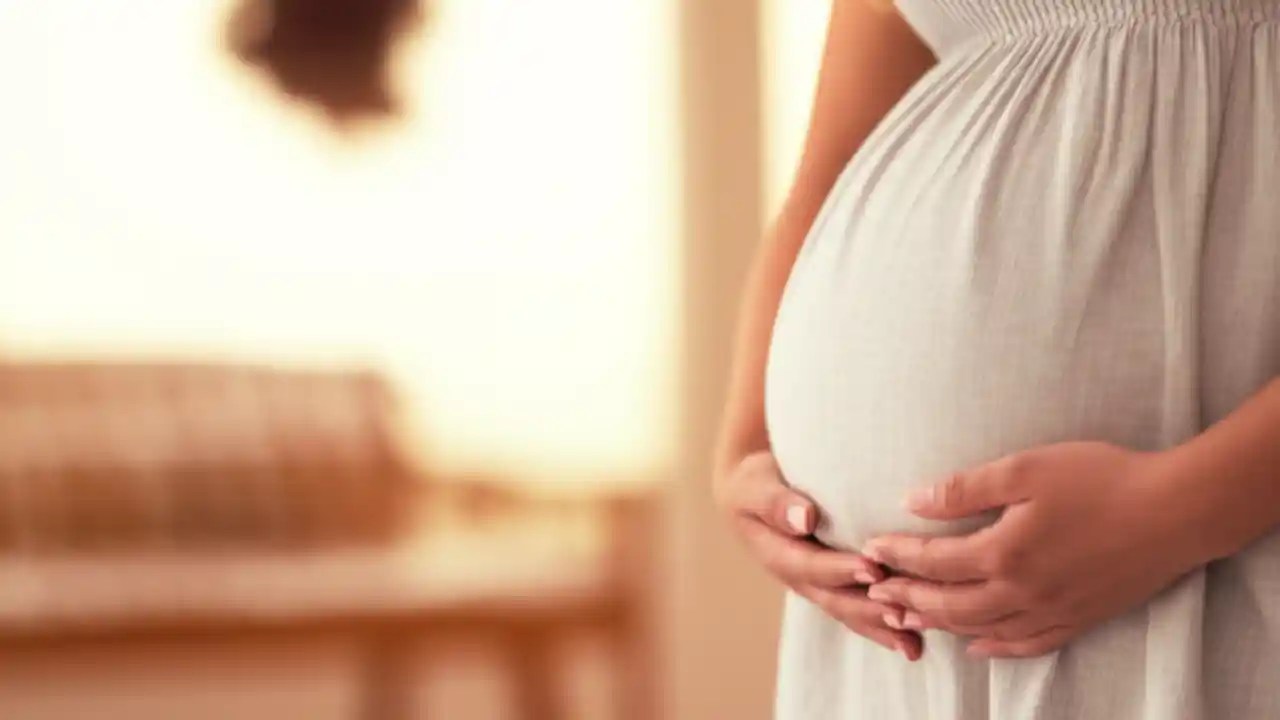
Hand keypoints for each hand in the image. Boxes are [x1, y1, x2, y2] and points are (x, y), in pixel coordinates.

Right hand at [715, 451, 922, 659]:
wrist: (752, 492)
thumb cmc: (756, 482)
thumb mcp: (755, 485)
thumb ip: (776, 503)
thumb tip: (804, 519)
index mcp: (777, 553)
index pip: (809, 566)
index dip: (839, 570)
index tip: (871, 569)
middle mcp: (798, 576)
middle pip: (833, 599)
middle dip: (867, 610)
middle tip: (901, 614)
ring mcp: (816, 584)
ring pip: (848, 611)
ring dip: (879, 628)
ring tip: (912, 643)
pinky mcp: (834, 583)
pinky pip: (858, 608)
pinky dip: (883, 626)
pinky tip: (914, 640)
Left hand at [860, 442, 1201, 657]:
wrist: (1176, 511)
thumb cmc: (1101, 478)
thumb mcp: (1025, 469)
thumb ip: (964, 490)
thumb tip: (912, 501)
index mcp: (1003, 552)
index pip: (932, 561)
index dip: (896, 555)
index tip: (870, 549)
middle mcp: (1021, 591)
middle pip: (947, 604)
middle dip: (905, 597)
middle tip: (872, 590)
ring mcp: (1051, 610)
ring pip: (980, 629)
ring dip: (938, 624)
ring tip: (907, 617)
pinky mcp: (1079, 618)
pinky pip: (1026, 645)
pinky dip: (994, 648)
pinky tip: (977, 645)